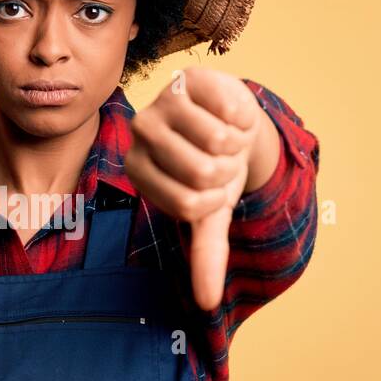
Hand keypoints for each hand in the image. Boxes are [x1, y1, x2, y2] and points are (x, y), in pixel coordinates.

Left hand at [125, 68, 265, 311]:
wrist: (229, 124)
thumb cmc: (213, 171)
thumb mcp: (210, 214)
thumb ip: (206, 255)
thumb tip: (208, 303)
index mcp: (137, 171)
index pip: (188, 203)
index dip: (214, 199)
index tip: (210, 189)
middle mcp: (140, 134)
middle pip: (203, 172)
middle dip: (227, 171)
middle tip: (220, 160)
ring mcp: (162, 101)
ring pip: (218, 139)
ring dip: (236, 144)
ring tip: (225, 138)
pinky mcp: (189, 77)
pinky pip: (230, 108)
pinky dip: (243, 117)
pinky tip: (230, 114)